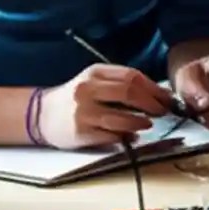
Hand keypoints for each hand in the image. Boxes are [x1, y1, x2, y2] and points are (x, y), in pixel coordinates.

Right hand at [39, 65, 171, 149]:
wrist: (41, 115)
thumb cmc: (77, 98)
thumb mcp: (95, 82)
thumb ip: (122, 85)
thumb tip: (158, 96)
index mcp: (94, 73)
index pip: (131, 76)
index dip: (154, 88)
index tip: (167, 98)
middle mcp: (88, 90)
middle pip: (128, 92)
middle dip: (152, 103)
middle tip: (163, 111)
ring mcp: (84, 112)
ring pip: (122, 117)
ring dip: (141, 122)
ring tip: (148, 123)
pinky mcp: (81, 133)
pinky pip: (111, 135)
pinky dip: (126, 136)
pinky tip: (131, 135)